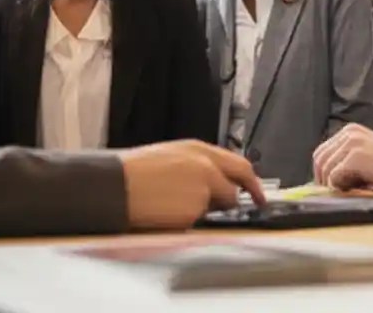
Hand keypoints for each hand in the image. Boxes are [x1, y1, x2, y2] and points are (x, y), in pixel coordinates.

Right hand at [118, 140, 264, 229]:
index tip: (256, 192)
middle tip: (253, 204)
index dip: (251, 181)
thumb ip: (197, 167)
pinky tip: (168, 214)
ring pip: (218, 206)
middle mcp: (206, 166)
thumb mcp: (170, 157)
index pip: (238, 164)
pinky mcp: (195, 210)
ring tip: (175, 205)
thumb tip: (214, 184)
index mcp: (198, 150)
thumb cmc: (134, 173)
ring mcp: (203, 189)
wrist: (115, 186)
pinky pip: (200, 221)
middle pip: (239, 182)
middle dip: (247, 194)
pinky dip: (190, 222)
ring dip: (207, 210)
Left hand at [312, 123, 372, 190]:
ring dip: (335, 184)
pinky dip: (342, 187)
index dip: (323, 171)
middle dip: (324, 179)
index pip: (322, 152)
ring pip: (325, 170)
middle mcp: (348, 133)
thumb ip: (347, 159)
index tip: (331, 185)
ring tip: (354, 189)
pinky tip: (358, 188)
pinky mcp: (355, 157)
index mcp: (350, 131)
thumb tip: (327, 178)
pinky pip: (334, 177)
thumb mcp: (367, 154)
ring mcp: (351, 144)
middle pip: (320, 159)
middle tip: (338, 191)